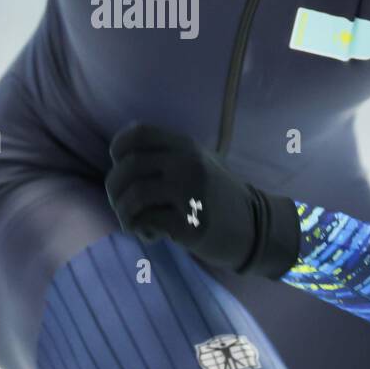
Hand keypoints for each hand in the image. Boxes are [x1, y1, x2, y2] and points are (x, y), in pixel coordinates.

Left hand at [104, 122, 300, 277]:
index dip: (119, 150)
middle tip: (123, 206)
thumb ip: (165, 155)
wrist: (255, 228)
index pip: (137, 133)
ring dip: (124, 214)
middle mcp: (188, 164)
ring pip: (134, 196)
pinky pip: (148, 222)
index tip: (120, 167)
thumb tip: (120, 159)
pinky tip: (154, 234)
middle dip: (115, 191)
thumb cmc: (216, 196)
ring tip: (135, 223)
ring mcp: (191, 193)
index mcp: (186, 145)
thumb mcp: (197, 162)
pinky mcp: (191, 224)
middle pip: (128, 167)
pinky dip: (142, 230)